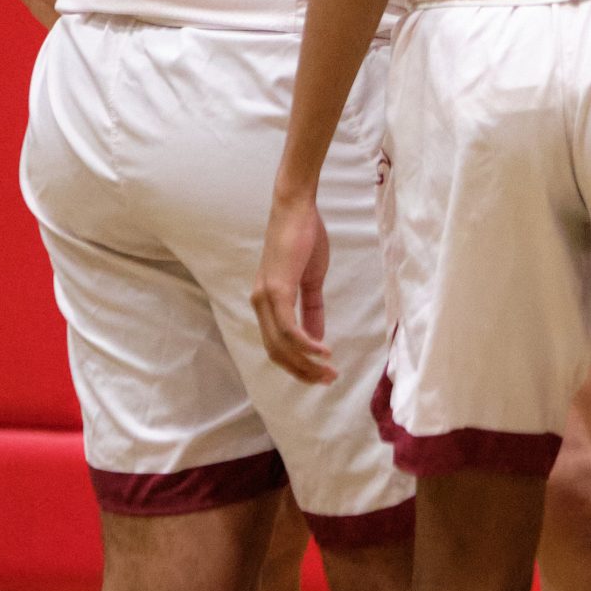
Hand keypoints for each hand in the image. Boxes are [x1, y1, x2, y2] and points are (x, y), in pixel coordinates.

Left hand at [253, 188, 334, 384]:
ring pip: (283, 345)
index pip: (277, 345)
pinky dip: (307, 344)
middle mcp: (261, 303)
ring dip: (307, 363)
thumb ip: (313, 310)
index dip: (298, 365)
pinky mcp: (277, 290)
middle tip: (328, 380)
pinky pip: (289, 328)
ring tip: (329, 372)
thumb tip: (318, 338)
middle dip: (303, 371)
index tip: (321, 375)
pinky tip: (324, 351)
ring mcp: (266, 297)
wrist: (296, 209)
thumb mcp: (311, 280)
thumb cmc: (304, 238)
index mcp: (267, 302)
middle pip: (278, 352)